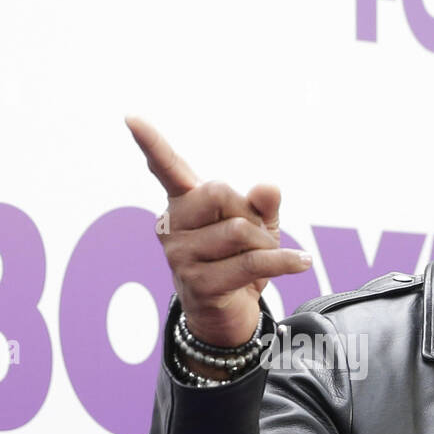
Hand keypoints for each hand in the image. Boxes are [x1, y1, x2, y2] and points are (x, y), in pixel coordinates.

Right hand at [124, 114, 311, 347]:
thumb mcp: (259, 226)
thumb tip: (267, 187)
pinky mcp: (197, 283)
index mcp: (183, 203)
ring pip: (239, 230)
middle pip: (219, 191)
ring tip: (265, 257)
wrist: (229, 315)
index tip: (130, 117)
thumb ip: (262, 203)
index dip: (151, 143)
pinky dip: (283, 262)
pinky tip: (303, 263)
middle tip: (256, 235)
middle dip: (250, 211)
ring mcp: (180, 256)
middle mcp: (172, 226)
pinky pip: (251, 262)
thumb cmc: (239, 260)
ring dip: (266, 243)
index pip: (167, 168)